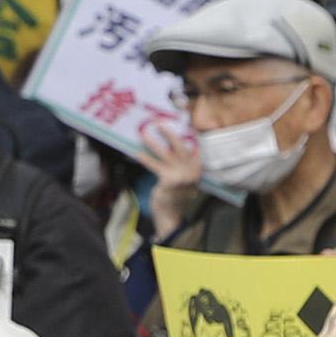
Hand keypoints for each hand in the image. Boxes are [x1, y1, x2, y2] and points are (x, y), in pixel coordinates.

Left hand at [141, 123, 201, 239]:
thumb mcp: (184, 178)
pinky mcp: (169, 180)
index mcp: (197, 167)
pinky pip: (155, 166)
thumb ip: (182, 164)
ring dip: (153, 142)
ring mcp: (181, 175)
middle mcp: (192, 170)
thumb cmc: (176, 195)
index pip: (193, 146)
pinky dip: (146, 159)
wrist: (172, 215)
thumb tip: (170, 144)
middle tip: (159, 123)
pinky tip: (137, 153)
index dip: (186, 133)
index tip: (177, 121)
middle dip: (169, 134)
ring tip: (144, 134)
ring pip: (166, 154)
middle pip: (180, 147)